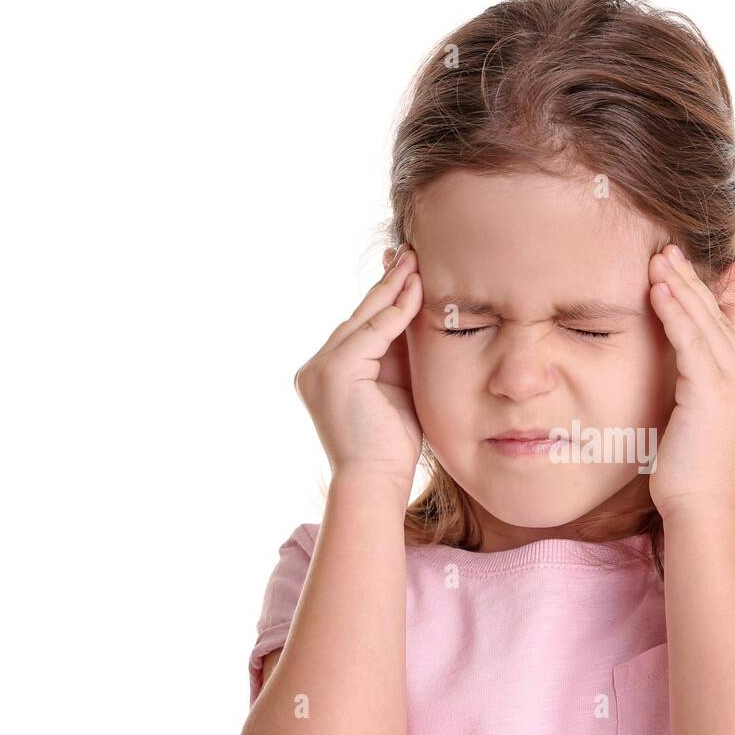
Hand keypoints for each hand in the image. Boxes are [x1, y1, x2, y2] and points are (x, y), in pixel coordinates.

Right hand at [293, 246, 424, 483]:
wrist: (376, 482)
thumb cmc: (393, 447)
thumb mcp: (398, 390)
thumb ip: (400, 357)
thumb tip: (417, 317)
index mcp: (330, 373)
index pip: (362, 328)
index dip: (386, 299)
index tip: (406, 271)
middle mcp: (316, 367)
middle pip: (359, 317)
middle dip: (388, 283)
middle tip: (410, 252)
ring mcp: (320, 368)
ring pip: (364, 319)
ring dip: (394, 289)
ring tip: (417, 262)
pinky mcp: (334, 371)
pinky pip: (372, 333)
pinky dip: (396, 312)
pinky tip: (416, 292)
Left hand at [646, 243, 734, 517]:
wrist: (703, 509)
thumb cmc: (693, 474)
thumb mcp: (699, 418)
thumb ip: (697, 383)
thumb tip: (684, 366)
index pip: (727, 326)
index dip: (704, 294)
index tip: (682, 267)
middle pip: (717, 317)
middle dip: (690, 281)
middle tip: (665, 251)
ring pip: (705, 323)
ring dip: (679, 287)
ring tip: (656, 260)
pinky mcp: (716, 390)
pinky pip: (691, 340)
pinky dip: (674, 312)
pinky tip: (658, 290)